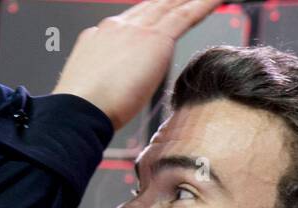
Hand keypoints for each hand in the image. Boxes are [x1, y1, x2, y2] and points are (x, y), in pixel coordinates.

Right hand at [51, 0, 223, 129]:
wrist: (80, 107)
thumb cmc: (87, 107)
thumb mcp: (98, 83)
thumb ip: (111, 74)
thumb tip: (120, 80)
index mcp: (104, 35)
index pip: (136, 18)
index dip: (155, 10)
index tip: (167, 7)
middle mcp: (120, 25)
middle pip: (154, 5)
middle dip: (172, 0)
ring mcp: (136, 29)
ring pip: (171, 5)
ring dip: (191, 0)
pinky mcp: (154, 39)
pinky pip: (185, 16)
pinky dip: (203, 6)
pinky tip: (216, 0)